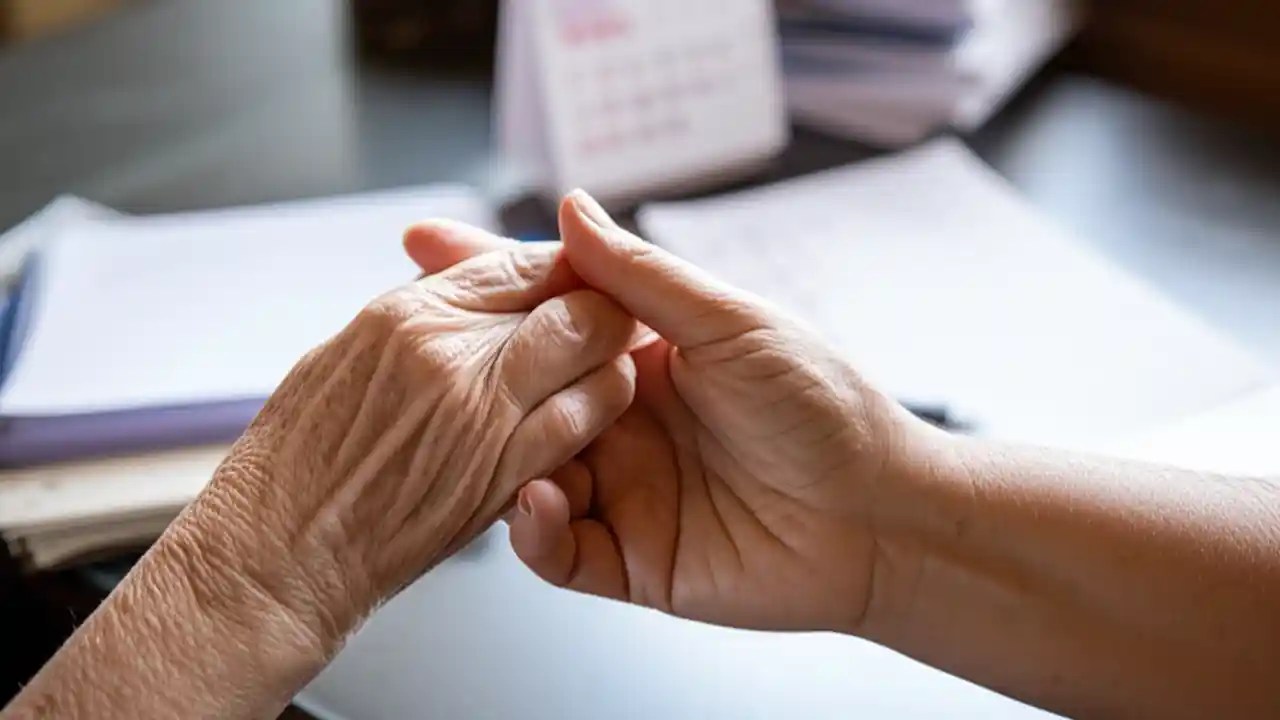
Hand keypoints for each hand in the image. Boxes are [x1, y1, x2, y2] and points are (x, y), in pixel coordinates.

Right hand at [164, 243, 638, 648]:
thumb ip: (421, 317)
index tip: (576, 274)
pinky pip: (576, 426)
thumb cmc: (294, 462)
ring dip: (609, 357)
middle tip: (613, 314)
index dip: (560, 265)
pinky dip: (596, 412)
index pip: (515, 264)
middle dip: (601, 304)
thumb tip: (474, 287)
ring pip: (589, 360)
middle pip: (568, 303)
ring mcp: (480, 418)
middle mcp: (449, 356)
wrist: (274, 555)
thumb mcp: (343, 355)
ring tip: (609, 361)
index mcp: (406, 315)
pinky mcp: (501, 478)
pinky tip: (595, 412)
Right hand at [404, 193, 928, 633]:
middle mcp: (622, 424)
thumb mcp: (730, 322)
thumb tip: (573, 208)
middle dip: (462, 369)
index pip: (547, 316)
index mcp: (642, 359)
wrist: (878, 517)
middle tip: (419, 345)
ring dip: (495, 454)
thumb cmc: (824, 408)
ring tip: (478, 432)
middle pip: (518, 395)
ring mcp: (621, 492)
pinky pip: (557, 549)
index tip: (425, 245)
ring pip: (522, 473)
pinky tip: (534, 501)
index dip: (488, 282)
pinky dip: (533, 529)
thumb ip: (644, 275)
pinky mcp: (629, 560)